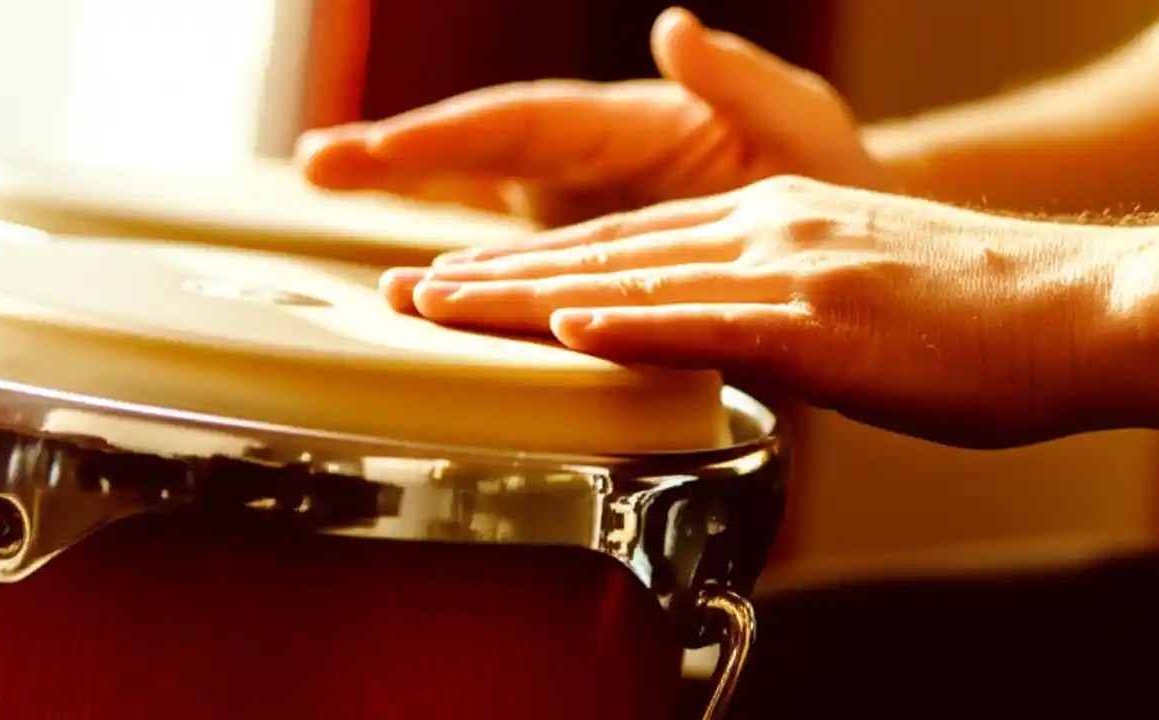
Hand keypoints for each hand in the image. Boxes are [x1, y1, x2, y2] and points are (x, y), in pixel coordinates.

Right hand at [295, 7, 887, 225]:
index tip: (385, 147)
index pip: (530, 120)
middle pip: (487, 154)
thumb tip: (673, 25)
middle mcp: (599, 158)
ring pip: (492, 209)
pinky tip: (426, 287)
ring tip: (341, 231)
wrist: (842, 233)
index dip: (456, 132)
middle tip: (316, 166)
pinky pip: (526, 258)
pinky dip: (476, 271)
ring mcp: (592, 204)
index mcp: (636, 120)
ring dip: (421, 221)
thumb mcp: (796, 117)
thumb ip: (737, 80)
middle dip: (403, 159)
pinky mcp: (599, 251)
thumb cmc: (825, 166)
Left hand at [379, 176, 1135, 447]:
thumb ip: (767, 292)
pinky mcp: (821, 323)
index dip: (537, 259)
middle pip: (604, 250)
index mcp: (768, 220)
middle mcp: (763, 230)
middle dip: (497, 271)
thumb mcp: (850, 284)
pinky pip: (710, 322)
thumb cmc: (969, 312)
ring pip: (631, 278)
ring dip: (528, 293)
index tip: (466, 276)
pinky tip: (569, 325)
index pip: (626, 239)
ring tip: (442, 302)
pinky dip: (635, 324)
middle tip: (409, 288)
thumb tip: (715, 320)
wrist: (1072, 307)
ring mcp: (788, 271)